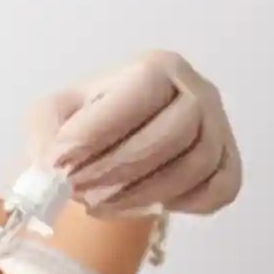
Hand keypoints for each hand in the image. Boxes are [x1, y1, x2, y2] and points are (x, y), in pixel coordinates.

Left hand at [27, 50, 241, 216]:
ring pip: (194, 166)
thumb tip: (53, 164)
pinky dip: (180, 204)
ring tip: (97, 204)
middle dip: (117, 169)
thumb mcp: (53, 116)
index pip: (141, 90)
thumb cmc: (85, 123)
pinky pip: (218, 190)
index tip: (59, 161)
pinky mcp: (227, 165)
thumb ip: (46, 132)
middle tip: (76, 190)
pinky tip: (142, 205)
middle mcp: (196, 92)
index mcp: (154, 68)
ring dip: (140, 194)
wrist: (112, 146)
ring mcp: (218, 129)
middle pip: (172, 133)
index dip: (99, 130)